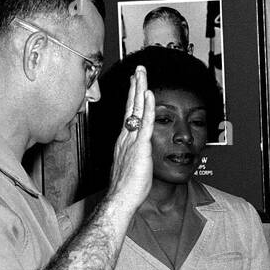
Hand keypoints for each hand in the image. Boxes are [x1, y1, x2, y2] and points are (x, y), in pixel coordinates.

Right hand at [106, 66, 155, 211]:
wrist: (120, 199)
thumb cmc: (125, 189)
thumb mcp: (130, 167)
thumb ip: (134, 156)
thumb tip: (137, 154)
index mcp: (124, 142)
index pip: (129, 114)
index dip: (133, 98)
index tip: (135, 84)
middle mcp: (126, 137)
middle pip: (131, 106)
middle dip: (135, 86)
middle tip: (138, 70)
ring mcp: (132, 140)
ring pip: (137, 109)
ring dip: (140, 89)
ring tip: (141, 73)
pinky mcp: (140, 147)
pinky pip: (146, 123)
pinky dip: (148, 107)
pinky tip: (149, 94)